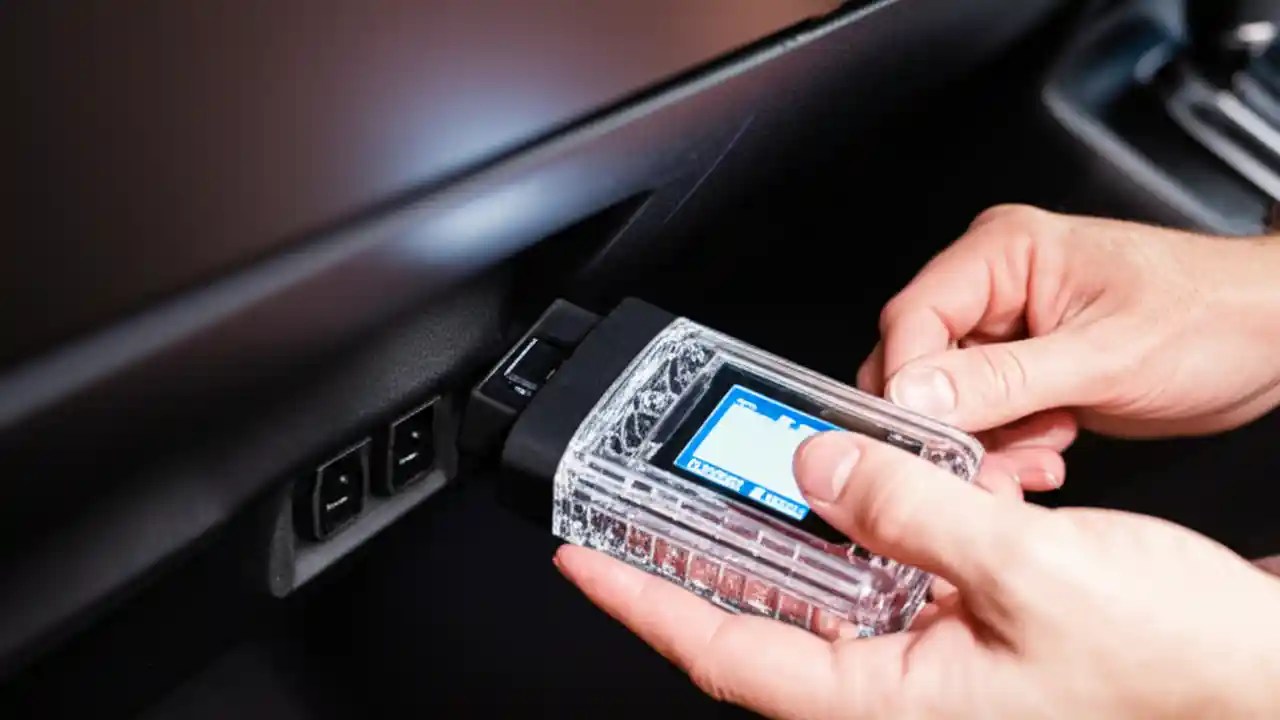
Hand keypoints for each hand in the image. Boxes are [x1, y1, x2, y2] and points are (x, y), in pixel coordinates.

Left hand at [556, 432, 1279, 718]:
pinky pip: (877, 584)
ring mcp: (927, 667)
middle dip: (685, 573)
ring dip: (774, 544)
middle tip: (628, 521)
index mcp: (895, 704)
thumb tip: (817, 469)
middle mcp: (899, 694)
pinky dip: (857, 533)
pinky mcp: (958, 635)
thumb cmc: (1178, 657)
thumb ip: (912, 513)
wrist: (1257, 672)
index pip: (729, 656)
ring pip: (814, 603)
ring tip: (719, 493)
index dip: (645, 606)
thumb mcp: (1032, 569)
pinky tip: (856, 491)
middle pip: (753, 632)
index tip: (585, 563)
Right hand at [861, 205, 1279, 491]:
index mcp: (1003, 252)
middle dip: (948, 423)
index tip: (917, 442)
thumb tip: (911, 395)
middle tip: (983, 465)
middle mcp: (995, 283)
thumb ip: (1002, 379)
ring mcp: (1009, 326)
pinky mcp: (1026, 366)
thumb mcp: (1106, 357)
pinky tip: (1051, 449)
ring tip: (1040, 455)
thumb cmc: (1214, 318)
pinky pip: (984, 413)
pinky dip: (1009, 443)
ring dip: (985, 441)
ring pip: (948, 398)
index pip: (912, 320)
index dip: (905, 385)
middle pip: (920, 361)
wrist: (1275, 338)